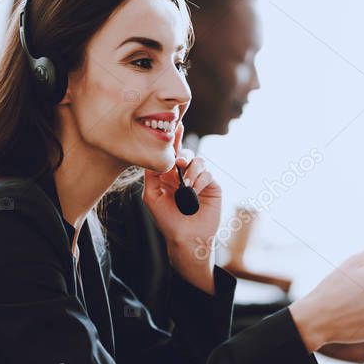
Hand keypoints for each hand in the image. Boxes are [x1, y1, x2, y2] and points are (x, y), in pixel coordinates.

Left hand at [142, 122, 220, 292]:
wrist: (186, 237)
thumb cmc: (167, 220)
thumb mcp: (152, 196)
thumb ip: (151, 175)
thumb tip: (153, 156)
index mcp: (170, 176)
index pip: (172, 154)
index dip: (175, 139)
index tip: (176, 126)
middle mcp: (185, 176)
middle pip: (186, 154)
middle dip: (181, 155)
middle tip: (177, 163)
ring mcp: (199, 181)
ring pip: (198, 161)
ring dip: (191, 171)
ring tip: (186, 185)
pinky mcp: (212, 187)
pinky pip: (208, 173)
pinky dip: (200, 180)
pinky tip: (194, 192)